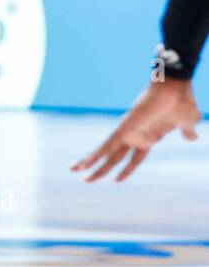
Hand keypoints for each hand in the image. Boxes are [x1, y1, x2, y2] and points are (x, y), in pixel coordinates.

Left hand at [72, 79, 200, 181]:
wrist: (175, 85)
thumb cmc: (181, 100)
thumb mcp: (188, 122)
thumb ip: (187, 132)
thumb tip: (193, 137)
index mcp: (149, 138)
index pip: (134, 159)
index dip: (126, 170)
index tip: (117, 180)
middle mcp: (135, 136)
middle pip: (113, 158)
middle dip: (101, 170)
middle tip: (86, 180)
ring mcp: (128, 132)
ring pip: (104, 153)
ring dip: (90, 163)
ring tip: (74, 171)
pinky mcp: (123, 127)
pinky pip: (106, 145)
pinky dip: (94, 154)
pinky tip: (84, 163)